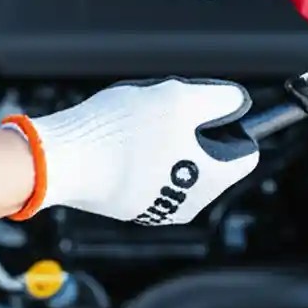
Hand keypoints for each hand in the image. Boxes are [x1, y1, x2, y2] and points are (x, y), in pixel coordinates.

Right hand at [2, 78, 257, 223]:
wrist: (63, 160)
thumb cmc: (122, 132)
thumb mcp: (181, 98)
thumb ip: (220, 99)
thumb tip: (238, 103)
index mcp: (212, 180)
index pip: (245, 152)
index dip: (228, 125)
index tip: (206, 110)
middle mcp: (190, 203)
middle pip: (209, 157)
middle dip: (192, 132)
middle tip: (162, 116)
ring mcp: (159, 209)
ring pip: (178, 165)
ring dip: (166, 144)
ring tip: (136, 129)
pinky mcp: (131, 208)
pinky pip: (149, 176)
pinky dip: (141, 158)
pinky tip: (119, 145)